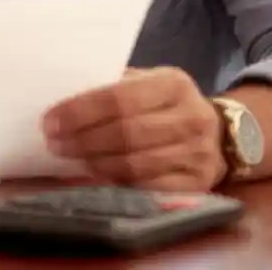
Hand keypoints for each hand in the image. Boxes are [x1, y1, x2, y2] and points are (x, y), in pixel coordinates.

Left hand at [41, 67, 227, 190]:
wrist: (220, 135)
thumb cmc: (165, 105)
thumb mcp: (147, 83)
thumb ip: (113, 86)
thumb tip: (61, 98)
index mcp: (173, 83)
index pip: (120, 97)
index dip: (81, 111)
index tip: (51, 121)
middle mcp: (192, 117)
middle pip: (126, 133)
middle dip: (83, 140)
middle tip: (54, 143)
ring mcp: (198, 154)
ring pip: (135, 164)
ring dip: (95, 164)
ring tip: (70, 159)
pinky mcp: (197, 184)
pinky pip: (148, 188)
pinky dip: (116, 185)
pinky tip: (95, 179)